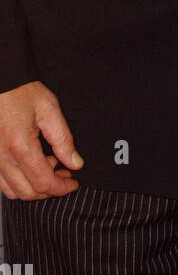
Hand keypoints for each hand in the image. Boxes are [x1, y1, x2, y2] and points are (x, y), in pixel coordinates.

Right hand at [0, 81, 82, 199]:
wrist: (1, 82)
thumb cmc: (20, 91)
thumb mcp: (49, 109)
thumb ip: (63, 139)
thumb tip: (75, 162)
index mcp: (20, 146)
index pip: (43, 182)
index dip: (62, 187)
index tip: (73, 182)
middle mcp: (2, 157)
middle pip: (27, 192)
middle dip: (50, 190)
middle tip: (64, 175)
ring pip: (12, 191)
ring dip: (33, 188)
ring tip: (49, 167)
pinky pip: (2, 182)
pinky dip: (18, 181)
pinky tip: (31, 165)